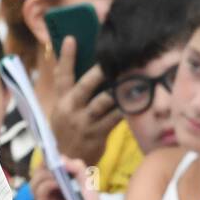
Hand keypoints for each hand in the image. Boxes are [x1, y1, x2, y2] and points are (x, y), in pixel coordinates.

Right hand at [32, 156, 105, 199]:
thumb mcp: (88, 185)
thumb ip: (78, 169)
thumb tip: (62, 159)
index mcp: (58, 186)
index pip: (45, 168)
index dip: (47, 159)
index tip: (52, 152)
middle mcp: (49, 194)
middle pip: (36, 174)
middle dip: (44, 166)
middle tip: (55, 164)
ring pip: (34, 183)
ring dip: (44, 175)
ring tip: (56, 175)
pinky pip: (39, 194)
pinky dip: (46, 185)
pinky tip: (57, 183)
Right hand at [50, 36, 120, 162]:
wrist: (66, 162)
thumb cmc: (69, 133)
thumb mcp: (64, 112)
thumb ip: (75, 94)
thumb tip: (96, 73)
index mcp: (61, 101)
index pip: (62, 75)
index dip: (65, 56)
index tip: (71, 38)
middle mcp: (70, 108)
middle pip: (85, 84)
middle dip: (99, 71)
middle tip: (111, 58)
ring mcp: (83, 122)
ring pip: (103, 100)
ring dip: (118, 89)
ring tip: (132, 76)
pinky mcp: (97, 133)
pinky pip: (115, 117)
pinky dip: (126, 108)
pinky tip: (138, 100)